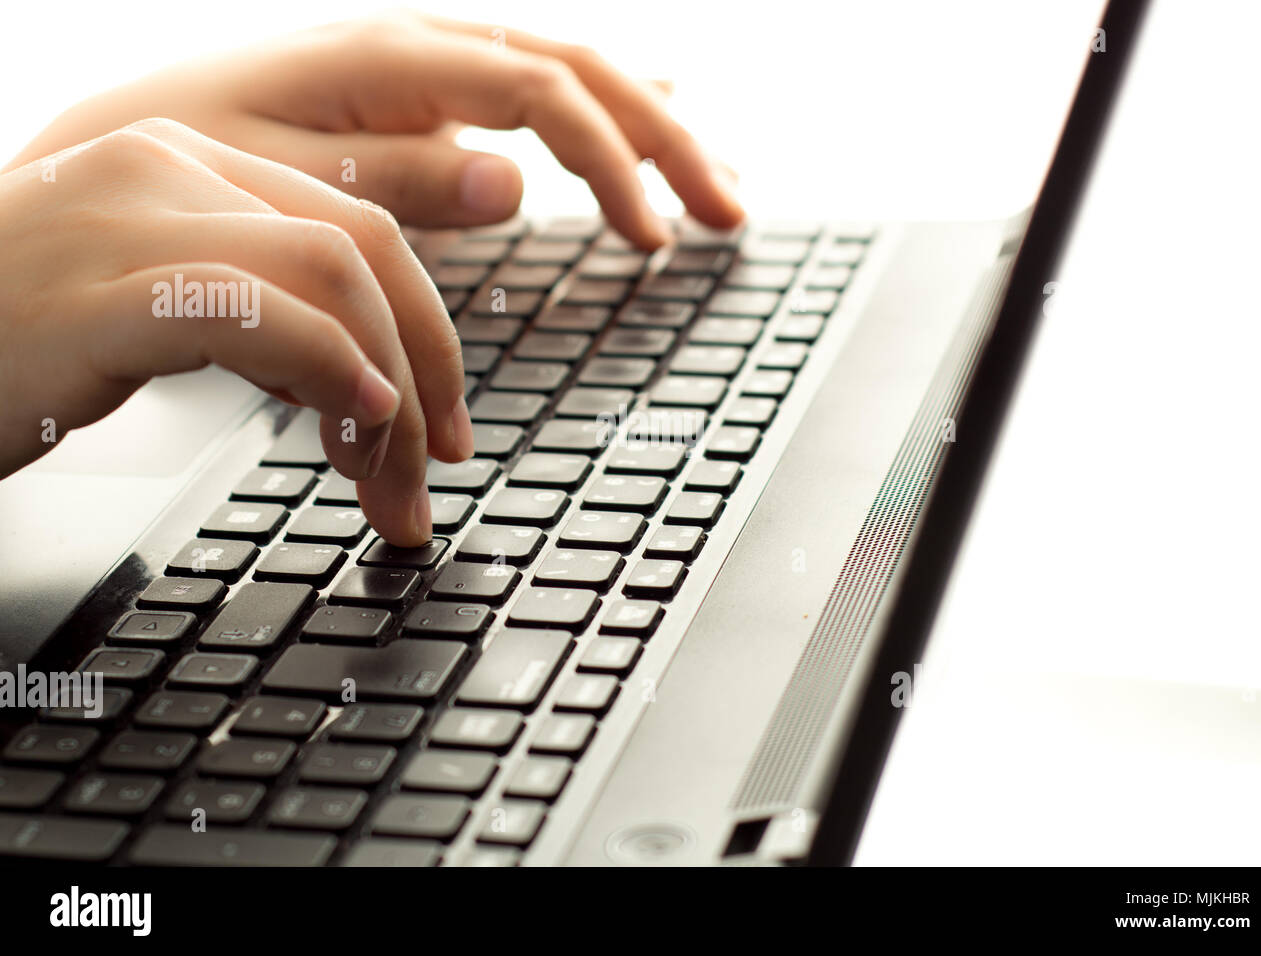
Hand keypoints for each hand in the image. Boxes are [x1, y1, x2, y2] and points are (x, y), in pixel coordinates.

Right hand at [0, 118, 459, 545]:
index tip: (443, 425)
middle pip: (367, 253)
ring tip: (387, 483)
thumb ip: (256, 311)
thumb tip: (365, 378)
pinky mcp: (92, 292)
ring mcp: (126, 220)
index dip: (430, 333)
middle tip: (430, 472)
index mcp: (191, 167)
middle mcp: (167, 169)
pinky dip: (326, 368)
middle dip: (427, 373)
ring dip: (389, 394)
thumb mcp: (150, 307)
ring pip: (332, 275)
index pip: (363, 231)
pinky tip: (351, 424)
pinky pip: (251, 311)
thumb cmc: (3, 342)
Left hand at [7, 11, 744, 245]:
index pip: (542, 93)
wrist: (118, 148)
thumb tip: (514, 179)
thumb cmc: (183, 168)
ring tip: (714, 185)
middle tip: (728, 213)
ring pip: (570, 76)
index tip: (653, 238)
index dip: (614, 161)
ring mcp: (428, 73)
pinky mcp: (426, 101)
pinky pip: (535, 95)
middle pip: (581, 72)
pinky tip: (643, 125)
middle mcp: (422, 51)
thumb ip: (398, 176)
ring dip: (652, 130)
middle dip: (666, 142)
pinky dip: (601, 120)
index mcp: (392, 60)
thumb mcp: (278, 179)